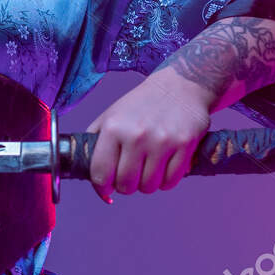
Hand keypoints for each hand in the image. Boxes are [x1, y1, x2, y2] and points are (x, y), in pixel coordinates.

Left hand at [85, 70, 212, 201]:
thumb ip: (95, 142)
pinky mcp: (184, 146)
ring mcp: (162, 141)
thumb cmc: (141, 104)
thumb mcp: (110, 115)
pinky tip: (164, 168)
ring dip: (147, 185)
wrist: (180, 85)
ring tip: (148, 170)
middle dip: (126, 186)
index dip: (102, 187)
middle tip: (130, 176)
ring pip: (149, 187)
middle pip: (126, 185)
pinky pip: (170, 182)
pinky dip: (166, 182)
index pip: (101, 173)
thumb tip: (91, 177)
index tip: (107, 188)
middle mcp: (136, 135)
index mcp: (113, 128)